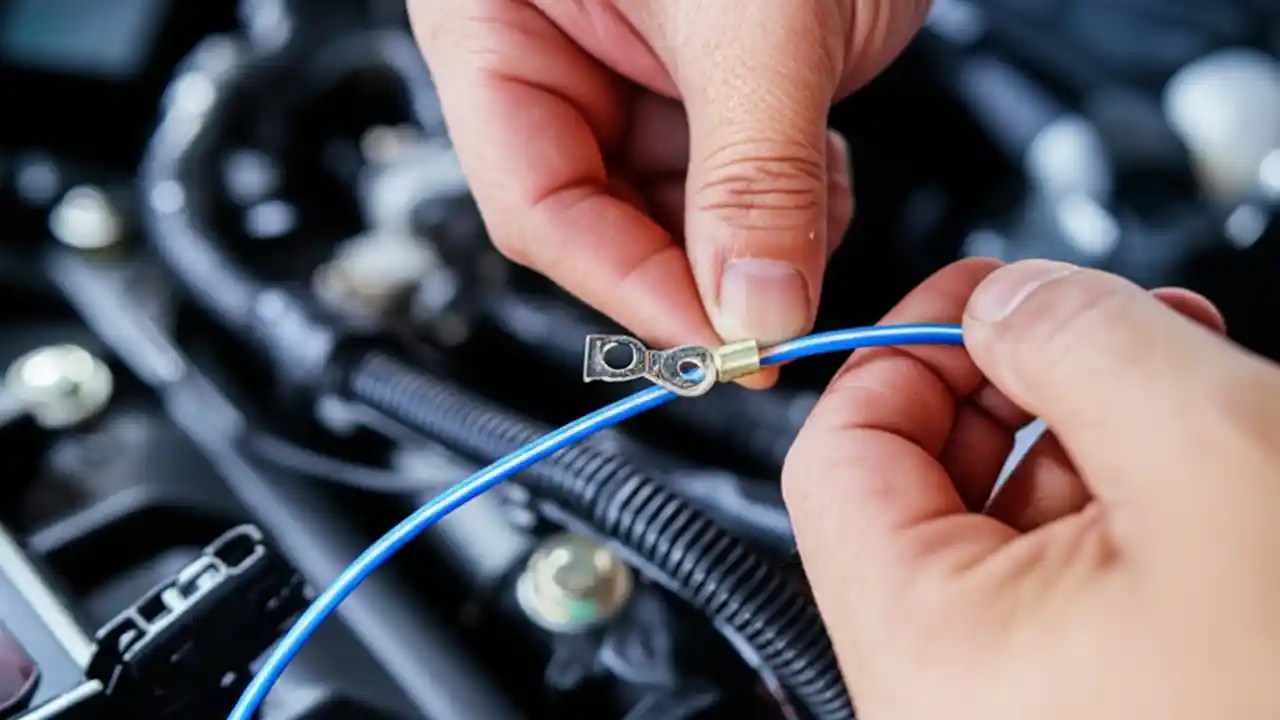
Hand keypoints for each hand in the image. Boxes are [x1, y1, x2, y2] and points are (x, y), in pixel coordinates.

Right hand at [408, 0, 929, 384]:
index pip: (535, 202)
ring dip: (750, 238)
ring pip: (676, 205)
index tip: (712, 345)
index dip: (626, 286)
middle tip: (769, 312)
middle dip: (695, 266)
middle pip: (601, 214)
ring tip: (807, 220)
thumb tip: (750, 306)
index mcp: (499, 22)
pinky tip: (821, 183)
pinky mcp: (710, 71)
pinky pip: (733, 172)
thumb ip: (751, 173)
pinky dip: (786, 201)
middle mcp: (559, 50)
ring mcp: (636, 62)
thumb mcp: (754, 22)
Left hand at [784, 258, 1279, 718]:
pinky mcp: (1095, 710)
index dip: (907, 351)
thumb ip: (1082, 344)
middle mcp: (953, 694)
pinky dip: (1127, 508)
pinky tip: (1198, 470)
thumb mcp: (1210, 459)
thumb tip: (1007, 301)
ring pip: (1013, 528)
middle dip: (1019, 382)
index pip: (839, 456)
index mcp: (928, 646)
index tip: (979, 293)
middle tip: (1104, 324)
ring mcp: (1025, 707)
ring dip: (1090, 436)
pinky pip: (1074, 585)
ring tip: (1184, 384)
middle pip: (926, 484)